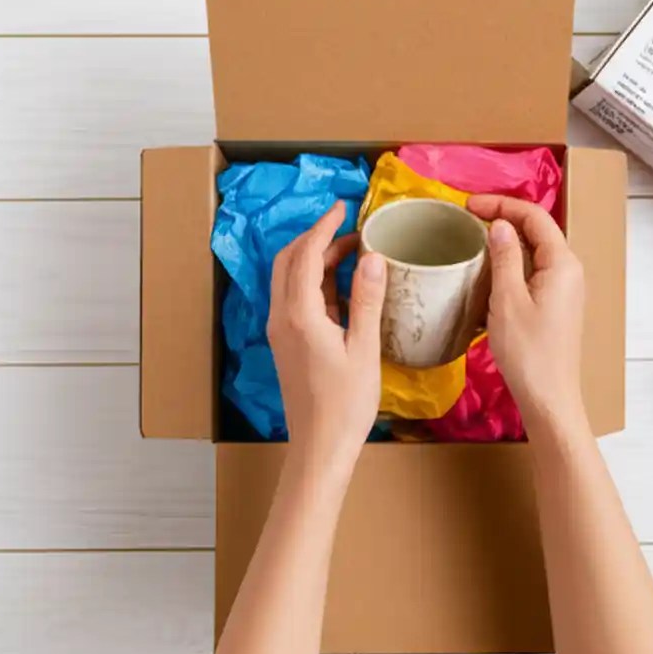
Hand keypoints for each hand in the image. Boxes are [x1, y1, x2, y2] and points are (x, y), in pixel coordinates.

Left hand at [268, 201, 387, 463]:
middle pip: (288, 261)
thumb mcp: (364, 349)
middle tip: (347, 226)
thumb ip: (366, 300)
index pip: (306, 255)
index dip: (324, 227)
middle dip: (315, 237)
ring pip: (288, 280)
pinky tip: (342, 286)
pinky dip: (314, 282)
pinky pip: (294, 299)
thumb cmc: (346, 403)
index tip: (343, 206)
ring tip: (350, 250)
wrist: (320, 446)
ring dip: (313, 259)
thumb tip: (372, 257)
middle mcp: (281, 317)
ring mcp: (280, 331)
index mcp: (299, 314)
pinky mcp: (286, 343)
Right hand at [467, 195, 586, 432]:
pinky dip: (511, 264)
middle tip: (468, 217)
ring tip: (473, 239)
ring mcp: (564, 289)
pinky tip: (488, 272)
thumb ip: (505, 257)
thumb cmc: (528, 352)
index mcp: (563, 264)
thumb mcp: (507, 300)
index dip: (502, 204)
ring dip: (506, 241)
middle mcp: (569, 271)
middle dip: (504, 218)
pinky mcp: (556, 306)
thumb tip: (499, 225)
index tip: (468, 205)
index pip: (535, 217)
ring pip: (535, 252)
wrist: (548, 398)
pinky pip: (533, 272)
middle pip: (537, 230)